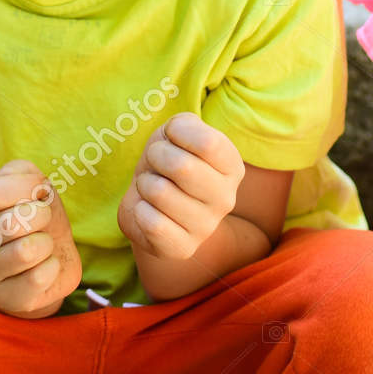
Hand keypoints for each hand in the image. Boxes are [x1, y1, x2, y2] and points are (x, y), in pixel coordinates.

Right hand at [0, 160, 81, 318]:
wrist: (52, 257)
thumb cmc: (39, 216)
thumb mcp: (32, 184)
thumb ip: (24, 172)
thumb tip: (28, 184)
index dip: (26, 188)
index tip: (39, 191)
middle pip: (11, 223)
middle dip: (42, 216)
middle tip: (43, 221)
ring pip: (25, 251)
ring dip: (47, 242)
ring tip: (43, 244)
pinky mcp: (5, 298)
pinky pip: (38, 278)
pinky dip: (52, 267)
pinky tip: (46, 266)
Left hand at [118, 113, 244, 260]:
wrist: (153, 203)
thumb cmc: (168, 161)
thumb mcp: (178, 132)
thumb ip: (183, 124)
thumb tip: (177, 132)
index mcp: (232, 166)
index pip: (208, 143)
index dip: (178, 134)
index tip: (171, 138)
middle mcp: (227, 199)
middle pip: (183, 167)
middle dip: (156, 157)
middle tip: (156, 164)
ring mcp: (207, 227)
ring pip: (160, 192)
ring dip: (146, 184)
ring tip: (152, 187)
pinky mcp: (183, 249)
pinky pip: (152, 223)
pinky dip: (140, 210)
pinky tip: (148, 210)